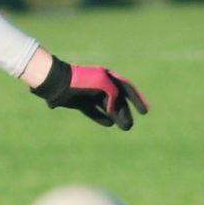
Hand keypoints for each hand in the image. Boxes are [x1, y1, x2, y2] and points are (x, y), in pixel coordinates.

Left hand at [30, 57, 147, 129]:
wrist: (58, 83)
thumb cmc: (81, 81)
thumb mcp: (103, 84)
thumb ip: (114, 94)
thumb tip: (113, 109)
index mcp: (107, 77)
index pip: (127, 88)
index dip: (137, 99)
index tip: (145, 111)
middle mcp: (100, 85)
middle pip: (117, 100)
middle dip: (125, 112)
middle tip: (130, 126)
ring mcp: (90, 94)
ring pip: (107, 107)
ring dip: (116, 116)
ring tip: (125, 128)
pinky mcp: (80, 102)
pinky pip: (93, 111)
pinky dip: (101, 117)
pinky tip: (109, 124)